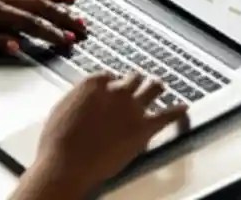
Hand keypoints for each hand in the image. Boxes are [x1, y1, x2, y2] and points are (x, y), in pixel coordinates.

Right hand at [34, 72, 189, 190]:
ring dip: (157, 86)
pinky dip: (177, 111)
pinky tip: (183, 108)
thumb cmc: (58, 143)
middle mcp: (117, 90)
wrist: (67, 163)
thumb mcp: (61, 111)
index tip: (113, 86)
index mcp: (93, 84)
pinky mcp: (145, 127)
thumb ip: (78, 100)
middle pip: (133, 78)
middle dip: (135, 81)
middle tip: (137, 83)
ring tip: (160, 86)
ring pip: (154, 87)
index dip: (112, 82)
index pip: (109, 76)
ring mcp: (133, 107)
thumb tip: (84, 100)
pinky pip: (168, 115)